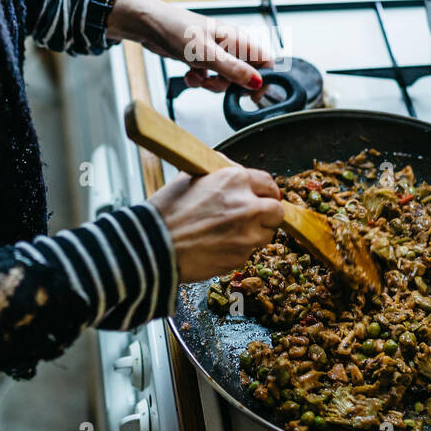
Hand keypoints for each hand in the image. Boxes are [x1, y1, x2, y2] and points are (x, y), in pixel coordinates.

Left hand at [108, 0, 273, 92]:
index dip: (262, 79)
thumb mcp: (207, 55)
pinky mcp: (202, 57)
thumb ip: (234, 70)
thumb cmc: (176, 30)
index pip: (265, 61)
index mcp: (237, 39)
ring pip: (226, 77)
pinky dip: (200, 80)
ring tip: (198, 79)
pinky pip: (210, 75)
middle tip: (213, 84)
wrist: (149, 25)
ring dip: (212, 84)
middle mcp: (229, 44)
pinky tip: (190, 75)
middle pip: (244, 73)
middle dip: (229, 85)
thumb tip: (257, 82)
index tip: (249, 93)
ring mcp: (215, 51)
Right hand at [148, 167, 283, 282]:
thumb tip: (235, 173)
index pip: (267, 183)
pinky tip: (218, 245)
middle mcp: (247, 205)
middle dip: (266, 214)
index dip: (266, 191)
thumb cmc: (167, 211)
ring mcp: (247, 233)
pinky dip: (239, 250)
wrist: (153, 245)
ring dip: (254, 233)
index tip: (264, 197)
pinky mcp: (241, 256)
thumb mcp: (191, 177)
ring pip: (266, 234)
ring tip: (228, 233)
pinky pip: (249, 252)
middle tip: (252, 217)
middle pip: (276, 210)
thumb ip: (220, 174)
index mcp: (235, 180)